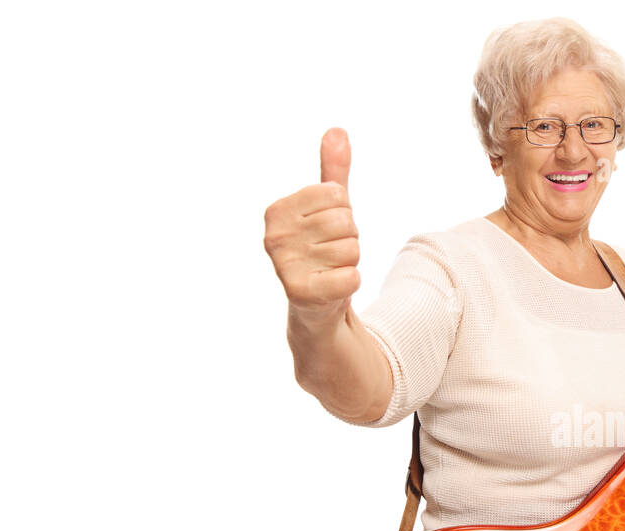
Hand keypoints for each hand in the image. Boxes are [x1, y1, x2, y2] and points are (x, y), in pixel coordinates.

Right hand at [263, 128, 360, 322]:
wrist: (317, 306)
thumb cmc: (322, 250)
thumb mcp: (328, 209)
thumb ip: (333, 172)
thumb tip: (337, 131)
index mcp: (277, 210)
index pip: (336, 194)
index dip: (343, 213)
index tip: (327, 231)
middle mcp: (273, 236)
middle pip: (345, 221)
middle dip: (349, 238)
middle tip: (330, 254)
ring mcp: (284, 265)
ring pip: (351, 248)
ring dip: (350, 261)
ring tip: (330, 270)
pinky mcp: (301, 293)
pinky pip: (351, 277)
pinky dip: (351, 283)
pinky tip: (333, 288)